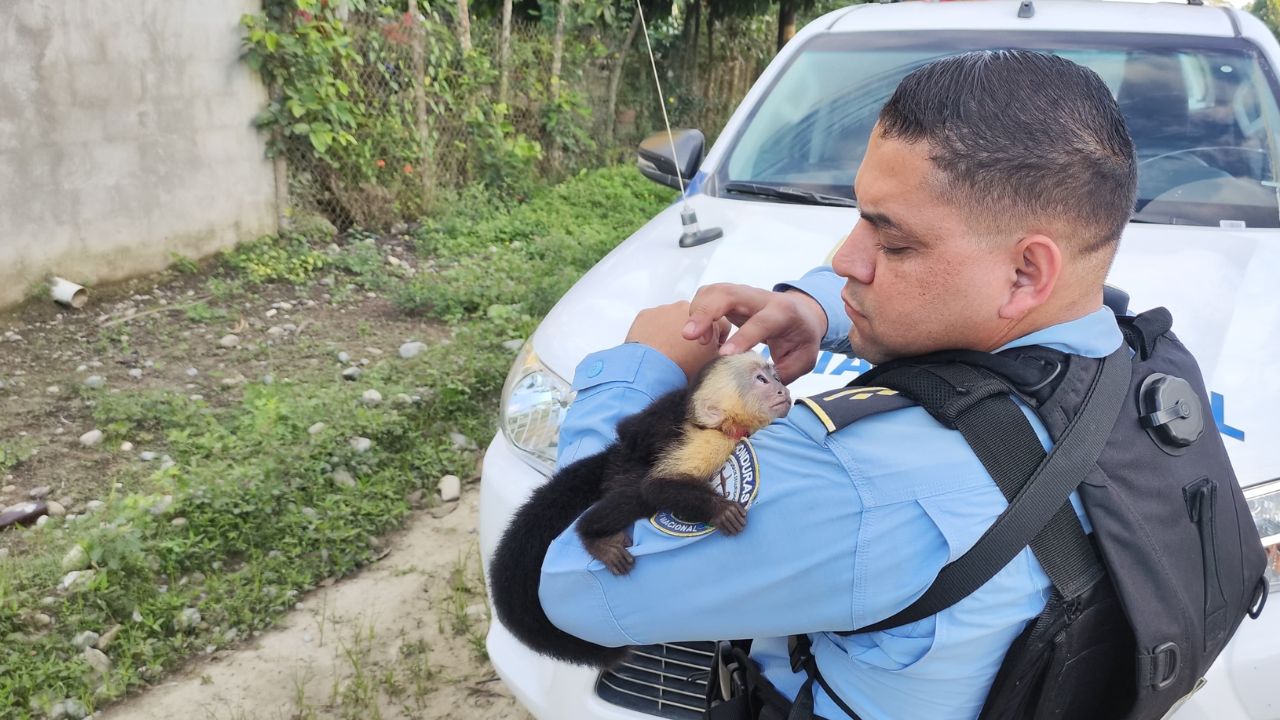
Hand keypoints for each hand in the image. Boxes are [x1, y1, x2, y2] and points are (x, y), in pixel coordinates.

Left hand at [626, 301, 731, 380]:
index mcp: (709, 320)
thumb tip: (722, 354)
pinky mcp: (646, 314)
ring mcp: (665, 309)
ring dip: (672, 329)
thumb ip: (720, 354)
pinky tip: (652, 346)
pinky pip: (652, 320)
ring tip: (667, 351)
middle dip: (694, 331)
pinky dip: (653, 330)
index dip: (716, 340)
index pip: (721, 325)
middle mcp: (688, 308)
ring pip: (672, 317)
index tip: (708, 351)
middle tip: (686, 352)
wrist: (653, 372)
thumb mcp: (712, 365)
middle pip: (695, 319)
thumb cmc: (684, 370)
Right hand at [682, 283, 826, 383]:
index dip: (742, 337)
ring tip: (695, 339)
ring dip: (698, 311)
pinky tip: (703, 336)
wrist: (804, 314)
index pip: (760, 322)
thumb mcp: (803, 360)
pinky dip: (698, 312)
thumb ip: (782, 374)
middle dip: (705, 312)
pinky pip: (709, 296)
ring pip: (714, 291)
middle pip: (728, 294)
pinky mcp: (731, 297)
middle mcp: (761, 299)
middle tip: (688, 336)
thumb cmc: (802, 339)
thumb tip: (758, 391)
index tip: (723, 355)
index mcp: (783, 313)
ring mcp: (744, 295)